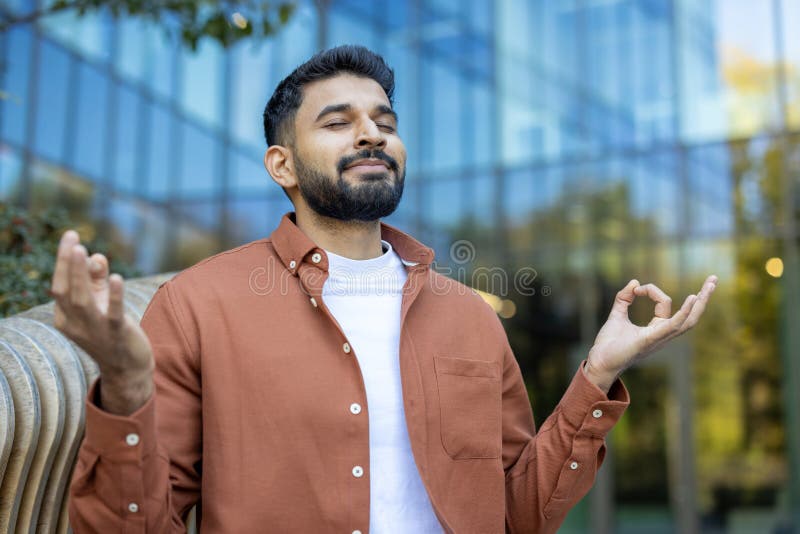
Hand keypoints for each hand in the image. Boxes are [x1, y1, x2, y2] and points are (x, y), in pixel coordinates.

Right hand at [50, 230, 153, 414]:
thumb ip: (97, 280)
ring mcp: (94, 330)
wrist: (127, 367)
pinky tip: (115, 278)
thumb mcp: (100, 303)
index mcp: (66, 317)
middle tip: (72, 239)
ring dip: (80, 275)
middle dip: (67, 264)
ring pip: (82, 301)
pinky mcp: (117, 333)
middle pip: (65, 291)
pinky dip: (113, 296)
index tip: (71, 237)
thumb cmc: (111, 331)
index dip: (64, 262)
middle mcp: (75, 324)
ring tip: (82, 251)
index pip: (60, 286)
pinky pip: (113, 313)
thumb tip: (97, 256)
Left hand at [584, 275, 717, 392]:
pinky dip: (684, 312)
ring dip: (701, 302)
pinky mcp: (651, 340)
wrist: (599, 361)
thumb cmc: (609, 344)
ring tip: (711, 284)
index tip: (635, 289)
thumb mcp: (617, 315)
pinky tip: (693, 298)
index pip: (664, 303)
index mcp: (656, 329)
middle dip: (703, 297)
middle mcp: (663, 334)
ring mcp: (660, 338)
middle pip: (690, 316)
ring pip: (688, 320)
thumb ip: (624, 298)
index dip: (651, 290)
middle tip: (714, 279)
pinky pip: (673, 325)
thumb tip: (634, 282)